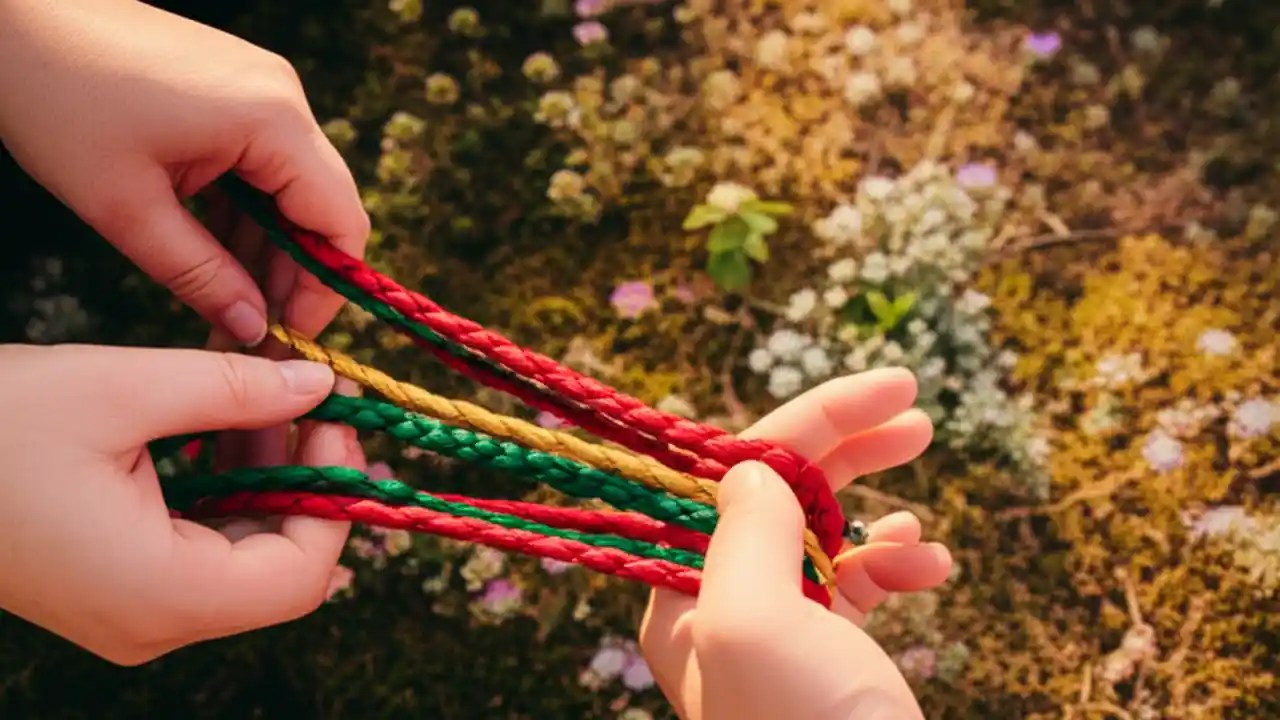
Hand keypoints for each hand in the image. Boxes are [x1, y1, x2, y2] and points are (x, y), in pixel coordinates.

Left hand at [0, 0, 368, 345]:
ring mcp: (262, 91)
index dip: (326, 290)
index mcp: (273, 121)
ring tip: (226, 304)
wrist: (10, 15)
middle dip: (294, 277)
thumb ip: (201, 276)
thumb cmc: (57, 99)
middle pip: (321, 209)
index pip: (341, 223)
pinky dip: (246, 214)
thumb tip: (252, 330)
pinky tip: (215, 255)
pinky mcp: (235, 91)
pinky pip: (261, 165)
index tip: (291, 341)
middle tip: (251, 331)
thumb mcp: (127, 208)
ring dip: (267, 250)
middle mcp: (284, 100)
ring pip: (291, 191)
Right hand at [0, 344, 363, 664]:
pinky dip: (224, 489)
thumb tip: (319, 388)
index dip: (335, 498)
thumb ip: (231, 390)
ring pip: (241, 557)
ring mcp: (130, 612)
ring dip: (266, 477)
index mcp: (160, 593)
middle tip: (310, 404)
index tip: (336, 422)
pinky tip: (221, 424)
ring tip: (264, 399)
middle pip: (280, 571)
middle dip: (305, 482)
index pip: (300, 576)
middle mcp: (151, 622)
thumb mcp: (118, 390)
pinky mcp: (113, 587)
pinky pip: (199, 549)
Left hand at [640, 369, 951, 719]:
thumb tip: (749, 469)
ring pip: (823, 534)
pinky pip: (858, 584)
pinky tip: (932, 566)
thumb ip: (746, 532)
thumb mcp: (758, 624)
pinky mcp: (829, 657)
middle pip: (777, 494)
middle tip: (915, 411)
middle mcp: (721, 607)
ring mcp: (777, 632)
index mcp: (682, 595)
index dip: (808, 422)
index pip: (732, 475)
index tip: (887, 387)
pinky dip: (896, 563)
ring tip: (926, 526)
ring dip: (877, 514)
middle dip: (845, 447)